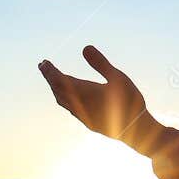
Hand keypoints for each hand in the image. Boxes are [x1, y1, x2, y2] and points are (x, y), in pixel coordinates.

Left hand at [39, 46, 162, 148]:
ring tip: (53, 80)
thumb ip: (101, 63)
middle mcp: (78, 104)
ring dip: (55, 88)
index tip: (43, 62)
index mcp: (83, 92)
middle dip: (49, 77)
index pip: (59, 79)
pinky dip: (63, 99)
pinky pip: (70, 109)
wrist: (135, 130)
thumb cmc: (129, 102)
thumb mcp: (117, 78)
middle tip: (43, 66)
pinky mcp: (88, 123)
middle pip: (57, 89)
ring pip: (62, 101)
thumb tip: (85, 47)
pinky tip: (69, 98)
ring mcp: (82, 116)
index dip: (50, 70)